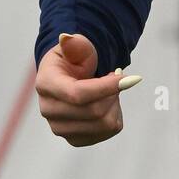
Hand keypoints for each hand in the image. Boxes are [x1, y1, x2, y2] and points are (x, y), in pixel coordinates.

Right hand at [35, 32, 142, 147]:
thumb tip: (66, 39)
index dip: (107, 87)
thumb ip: (75, 44)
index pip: (78, 94)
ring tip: (110, 90)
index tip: (132, 78)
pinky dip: (114, 116)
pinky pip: (107, 132)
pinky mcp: (74, 139)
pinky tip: (107, 103)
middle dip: (114, 93)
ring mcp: (59, 128)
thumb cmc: (75, 59)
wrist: (70, 77)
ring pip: (103, 124)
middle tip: (117, 78)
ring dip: (115, 104)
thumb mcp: (77, 47)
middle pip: (94, 111)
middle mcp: (48, 109)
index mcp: (46, 84)